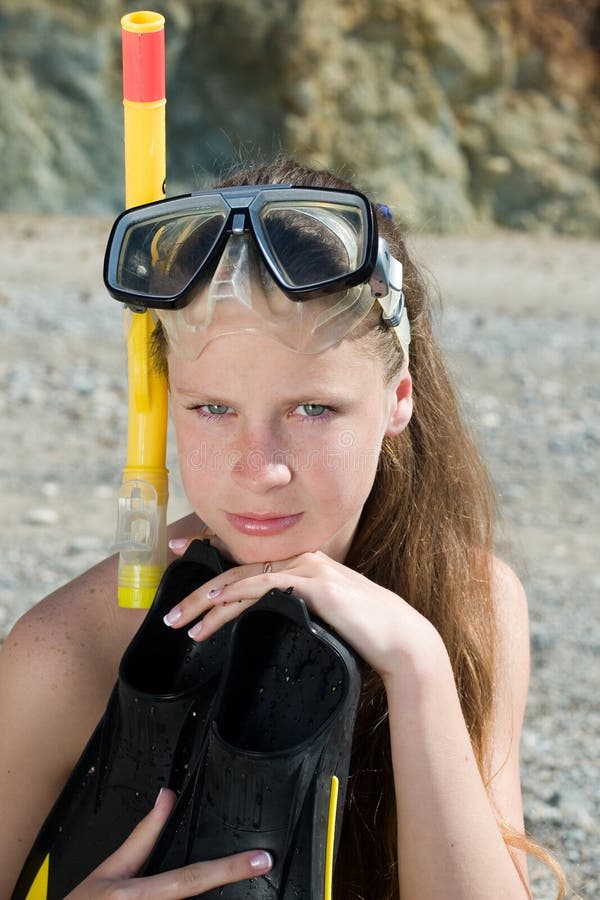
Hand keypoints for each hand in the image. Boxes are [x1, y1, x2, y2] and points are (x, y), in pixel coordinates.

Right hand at [65, 787, 272, 898]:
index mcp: (137, 895)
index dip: (230, 869)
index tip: (260, 860)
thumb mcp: (109, 870)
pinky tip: (179, 897)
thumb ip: (142, 836)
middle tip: (235, 872)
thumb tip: (166, 798)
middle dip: (217, 885)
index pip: (193, 878)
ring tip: (179, 883)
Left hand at [165, 540, 441, 679]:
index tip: (178, 557)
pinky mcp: (314, 585)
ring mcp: (308, 569)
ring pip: (244, 579)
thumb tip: (267, 619)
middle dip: (198, 590)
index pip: (248, 558)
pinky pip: (265, 586)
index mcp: (302, 563)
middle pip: (237, 569)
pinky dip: (236, 596)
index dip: (211, 556)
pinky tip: (215, 610)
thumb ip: (296, 608)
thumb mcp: (322, 615)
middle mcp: (302, 558)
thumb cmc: (364, 633)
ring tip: (182, 624)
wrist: (401, 640)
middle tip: (169, 612)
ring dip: (208, 602)